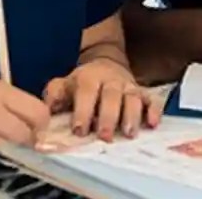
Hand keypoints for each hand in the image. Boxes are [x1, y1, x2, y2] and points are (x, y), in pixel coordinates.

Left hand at [44, 58, 161, 140]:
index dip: (83, 111)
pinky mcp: (142, 93)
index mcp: (89, 78)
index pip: (86, 93)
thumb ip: (54, 95)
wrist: (105, 65)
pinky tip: (152, 124)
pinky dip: (154, 111)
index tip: (79, 130)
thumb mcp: (64, 84)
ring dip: (132, 115)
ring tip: (129, 133)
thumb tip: (47, 110)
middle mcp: (111, 80)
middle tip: (105, 136)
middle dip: (109, 117)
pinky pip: (151, 100)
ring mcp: (129, 86)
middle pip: (112, 96)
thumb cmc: (82, 84)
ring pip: (133, 98)